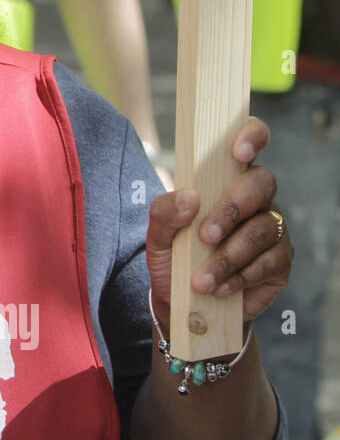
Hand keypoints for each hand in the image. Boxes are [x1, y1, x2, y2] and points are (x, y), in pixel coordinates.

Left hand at [145, 117, 292, 332]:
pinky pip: (268, 263)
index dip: (251, 137)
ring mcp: (272, 229)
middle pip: (260, 185)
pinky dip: (239, 277)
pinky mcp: (280, 262)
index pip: (250, 142)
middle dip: (231, 210)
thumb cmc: (173, 257)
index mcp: (225, 180)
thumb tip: (189, 197)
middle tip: (205, 236)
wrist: (183, 302)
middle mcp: (255, 199)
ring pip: (262, 230)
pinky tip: (218, 288)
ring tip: (201, 280)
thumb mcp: (158, 236)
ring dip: (229, 256)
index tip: (238, 152)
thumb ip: (164, 213)